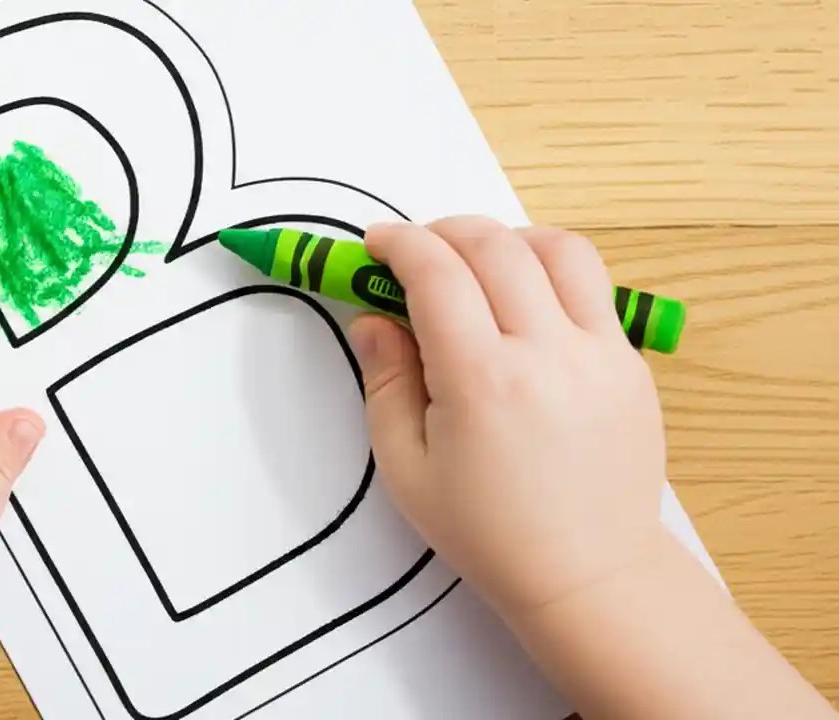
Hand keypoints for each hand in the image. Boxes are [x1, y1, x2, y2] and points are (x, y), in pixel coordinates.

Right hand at [349, 218, 666, 612]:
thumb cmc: (487, 531)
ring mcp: (600, 354)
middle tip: (417, 251)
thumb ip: (385, 382)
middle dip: (444, 231)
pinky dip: (551, 273)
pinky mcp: (630, 363)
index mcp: (482, 382)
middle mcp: (547, 354)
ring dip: (508, 239)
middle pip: (495, 246)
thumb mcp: (406, 468)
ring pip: (558, 248)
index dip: (399, 244)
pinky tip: (525, 303)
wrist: (587, 573)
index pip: (437, 273)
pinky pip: (594, 287)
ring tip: (478, 264)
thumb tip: (373, 319)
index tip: (376, 245)